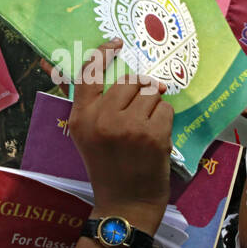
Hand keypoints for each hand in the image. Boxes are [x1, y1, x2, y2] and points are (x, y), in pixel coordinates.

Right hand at [67, 41, 171, 230]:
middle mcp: (102, 118)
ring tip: (145, 131)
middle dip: (139, 92)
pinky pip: (165, 110)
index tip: (116, 43)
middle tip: (138, 114)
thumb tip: (117, 73)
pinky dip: (165, 122)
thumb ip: (94, 105)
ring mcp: (129, 126)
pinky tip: (155, 140)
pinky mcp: (153, 135)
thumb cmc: (109, 168)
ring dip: (153, 107)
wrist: (125, 204)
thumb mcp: (88, 136)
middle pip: (129, 81)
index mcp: (81, 118)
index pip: (89, 73)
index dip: (103, 53)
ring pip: (150, 93)